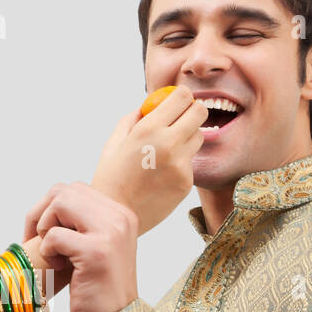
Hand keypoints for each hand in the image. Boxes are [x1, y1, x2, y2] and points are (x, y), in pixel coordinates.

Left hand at [22, 182, 138, 311]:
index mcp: (121, 214)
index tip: (42, 233)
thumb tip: (50, 205)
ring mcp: (109, 233)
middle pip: (64, 191)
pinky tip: (57, 267)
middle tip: (36, 240)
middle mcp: (119, 218)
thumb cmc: (99, 291)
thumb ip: (83, 224)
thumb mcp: (97, 248)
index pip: (75, 189)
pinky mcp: (96, 252)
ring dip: (44, 228)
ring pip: (60, 204)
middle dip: (41, 214)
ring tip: (51, 252)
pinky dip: (47, 250)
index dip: (50, 208)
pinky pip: (55, 235)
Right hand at [89, 85, 204, 234]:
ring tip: (168, 150)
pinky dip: (181, 163)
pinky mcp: (186, 182)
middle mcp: (169, 143)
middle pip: (200, 112)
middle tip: (182, 119)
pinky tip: (162, 174)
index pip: (183, 96)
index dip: (182, 96)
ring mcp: (181, 164)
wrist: (115, 215)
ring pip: (199, 137)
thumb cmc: (111, 176)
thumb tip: (152, 104)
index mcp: (149, 128)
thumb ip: (135, 118)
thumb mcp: (115, 141)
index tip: (177, 102)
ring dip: (188, 137)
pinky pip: (191, 162)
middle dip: (192, 111)